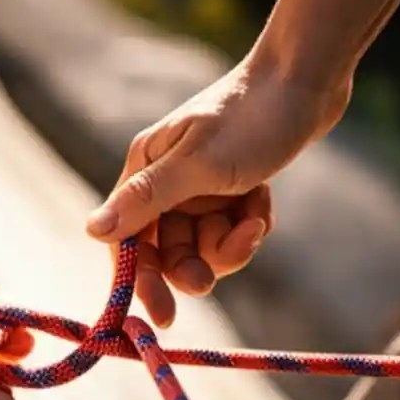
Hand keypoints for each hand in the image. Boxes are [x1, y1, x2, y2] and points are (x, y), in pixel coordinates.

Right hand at [85, 61, 349, 326]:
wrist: (307, 82)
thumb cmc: (251, 118)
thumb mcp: (199, 165)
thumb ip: (147, 199)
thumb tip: (92, 230)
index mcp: (145, 169)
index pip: (127, 239)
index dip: (140, 280)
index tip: (161, 317)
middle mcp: (165, 180)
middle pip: (167, 250)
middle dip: (196, 265)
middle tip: (215, 276)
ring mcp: (198, 186)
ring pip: (203, 246)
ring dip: (231, 243)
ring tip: (256, 219)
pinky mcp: (228, 188)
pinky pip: (230, 231)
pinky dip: (249, 224)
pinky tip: (263, 201)